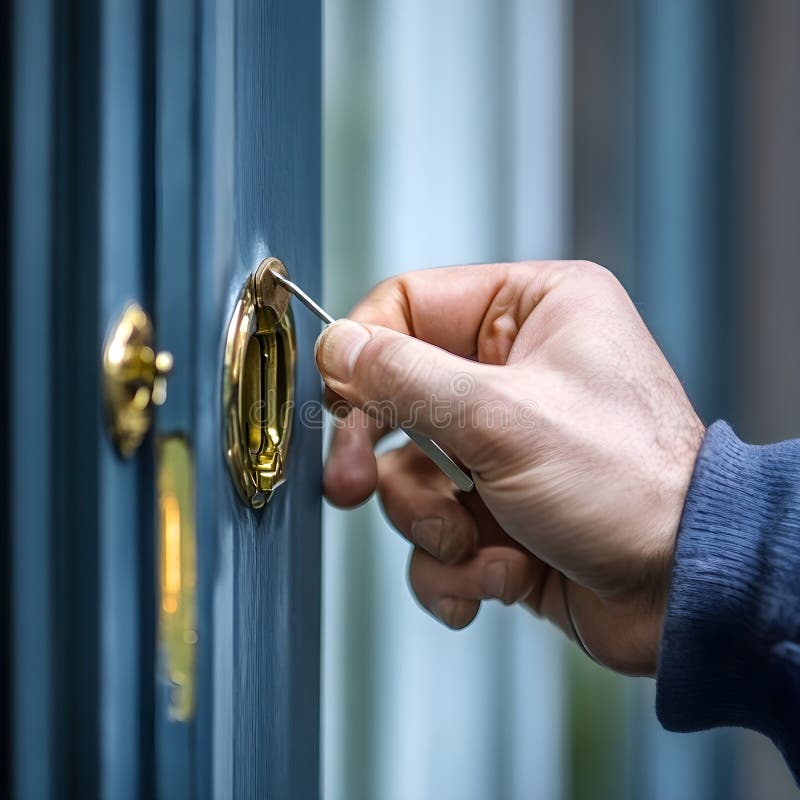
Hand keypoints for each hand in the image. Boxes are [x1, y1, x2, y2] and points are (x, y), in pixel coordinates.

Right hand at [316, 261, 703, 675]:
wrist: (682, 591)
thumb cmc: (627, 485)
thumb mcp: (501, 418)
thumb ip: (404, 378)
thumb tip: (337, 347)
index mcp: (528, 311)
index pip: (406, 306)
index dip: (362, 354)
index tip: (337, 405)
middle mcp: (512, 372)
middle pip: (395, 398)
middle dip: (381, 458)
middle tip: (352, 487)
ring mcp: (501, 445)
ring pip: (408, 477)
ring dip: (432, 523)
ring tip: (475, 542)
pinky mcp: (495, 509)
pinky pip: (435, 532)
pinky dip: (456, 565)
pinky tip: (502, 573)